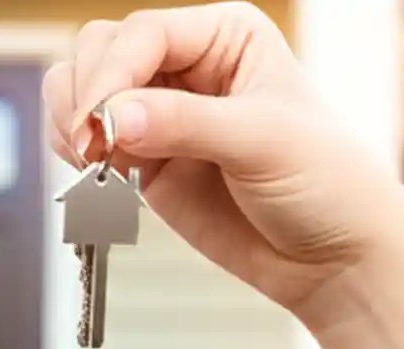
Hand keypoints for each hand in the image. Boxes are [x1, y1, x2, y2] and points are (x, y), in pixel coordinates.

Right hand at [43, 2, 403, 326]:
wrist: (331, 258)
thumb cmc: (327, 184)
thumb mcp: (263, 141)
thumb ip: (185, 123)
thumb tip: (114, 116)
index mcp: (224, 36)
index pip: (143, 34)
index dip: (112, 74)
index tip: (99, 121)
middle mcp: (186, 66)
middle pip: (99, 52)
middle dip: (86, 96)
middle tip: (93, 146)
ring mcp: (158, 114)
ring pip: (80, 92)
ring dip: (73, 124)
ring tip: (95, 162)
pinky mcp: (142, 160)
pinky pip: (84, 141)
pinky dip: (75, 155)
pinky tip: (98, 175)